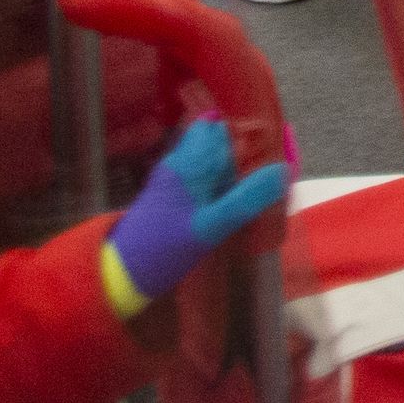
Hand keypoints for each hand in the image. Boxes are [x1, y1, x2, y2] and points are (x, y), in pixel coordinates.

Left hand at [101, 116, 290, 317]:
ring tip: (264, 188)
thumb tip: (283, 170)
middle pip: (220, 143)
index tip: (278, 145)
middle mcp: (181, 164)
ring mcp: (177, 180)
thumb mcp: (209, 227)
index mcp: (188, 162)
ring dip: (238, 170)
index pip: (221, 127)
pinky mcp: (175, 198)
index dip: (249, 130)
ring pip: (215, 162)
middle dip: (249, 152)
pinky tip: (240, 203)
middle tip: (277, 172)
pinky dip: (226, 185)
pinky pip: (207, 180)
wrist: (120, 275)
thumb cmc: (161, 248)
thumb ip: (246, 199)